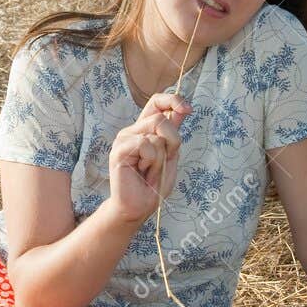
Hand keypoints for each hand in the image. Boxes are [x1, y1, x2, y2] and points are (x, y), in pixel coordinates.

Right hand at [108, 92, 192, 224]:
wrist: (139, 206)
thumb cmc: (153, 183)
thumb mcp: (171, 155)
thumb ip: (174, 133)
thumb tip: (183, 108)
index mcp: (145, 129)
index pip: (157, 101)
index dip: (173, 100)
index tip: (188, 110)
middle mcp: (133, 130)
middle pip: (161, 119)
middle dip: (171, 143)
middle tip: (161, 162)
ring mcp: (124, 139)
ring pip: (155, 135)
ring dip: (160, 158)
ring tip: (148, 170)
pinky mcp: (118, 150)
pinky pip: (144, 145)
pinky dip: (150, 162)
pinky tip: (140, 171)